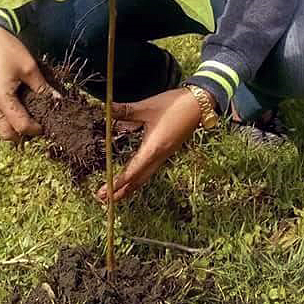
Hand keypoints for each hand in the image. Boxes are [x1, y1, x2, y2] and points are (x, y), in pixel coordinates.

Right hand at [0, 24, 51, 141]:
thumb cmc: (8, 49)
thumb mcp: (29, 68)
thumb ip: (43, 87)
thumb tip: (57, 100)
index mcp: (1, 99)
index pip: (21, 126)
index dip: (36, 129)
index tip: (47, 126)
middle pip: (6, 134)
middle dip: (22, 135)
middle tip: (36, 126)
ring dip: (11, 128)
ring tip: (27, 119)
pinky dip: (4, 120)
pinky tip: (15, 109)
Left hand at [95, 88, 201, 202]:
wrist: (200, 104)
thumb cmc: (175, 105)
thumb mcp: (147, 107)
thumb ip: (126, 110)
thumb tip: (107, 108)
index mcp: (153, 148)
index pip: (132, 172)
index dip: (117, 183)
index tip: (104, 192)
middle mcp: (159, 156)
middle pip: (138, 180)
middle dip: (121, 191)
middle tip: (104, 199)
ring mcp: (165, 155)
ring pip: (145, 176)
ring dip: (130, 186)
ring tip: (116, 194)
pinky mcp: (168, 151)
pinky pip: (151, 169)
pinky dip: (139, 177)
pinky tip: (134, 176)